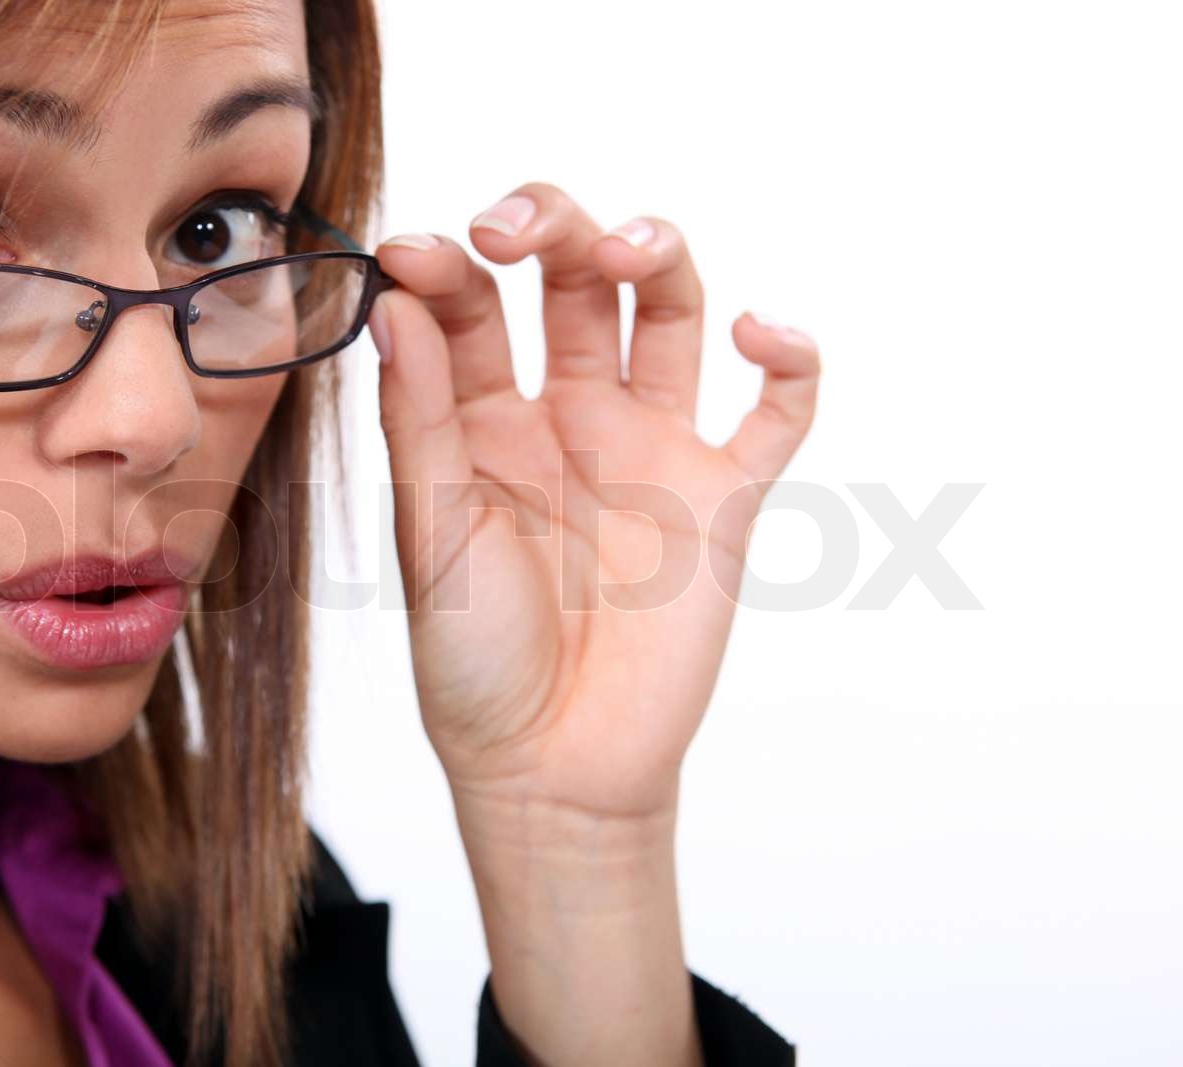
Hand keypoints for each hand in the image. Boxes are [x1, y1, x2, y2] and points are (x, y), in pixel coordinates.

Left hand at [371, 181, 821, 832]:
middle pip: (574, 282)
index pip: (470, 306)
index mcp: (481, 420)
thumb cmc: (474, 660)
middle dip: (553, 228)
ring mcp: (649, 448)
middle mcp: (566, 415)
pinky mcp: (722, 498)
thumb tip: (393, 299)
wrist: (553, 767)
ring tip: (631, 250)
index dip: (446, 265)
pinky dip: (790, 361)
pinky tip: (765, 332)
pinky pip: (777, 412)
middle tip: (518, 229)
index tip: (415, 250)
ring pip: (670, 315)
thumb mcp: (431, 533)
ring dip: (660, 259)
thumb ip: (418, 417)